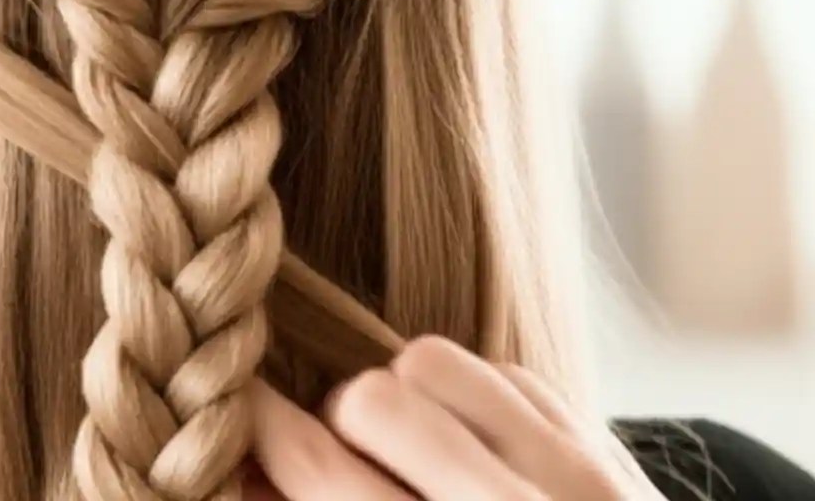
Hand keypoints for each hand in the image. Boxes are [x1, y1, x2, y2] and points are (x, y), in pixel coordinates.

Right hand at [248, 336, 664, 499]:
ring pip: (431, 362)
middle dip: (342, 420)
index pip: (320, 467)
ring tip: (416, 445)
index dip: (259, 425)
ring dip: (403, 394)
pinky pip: (502, 371)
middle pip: (371, 399)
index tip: (237, 401)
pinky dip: (472, 399)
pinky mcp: (602, 449)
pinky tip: (476, 450)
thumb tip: (247, 472)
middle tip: (352, 456)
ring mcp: (568, 478)